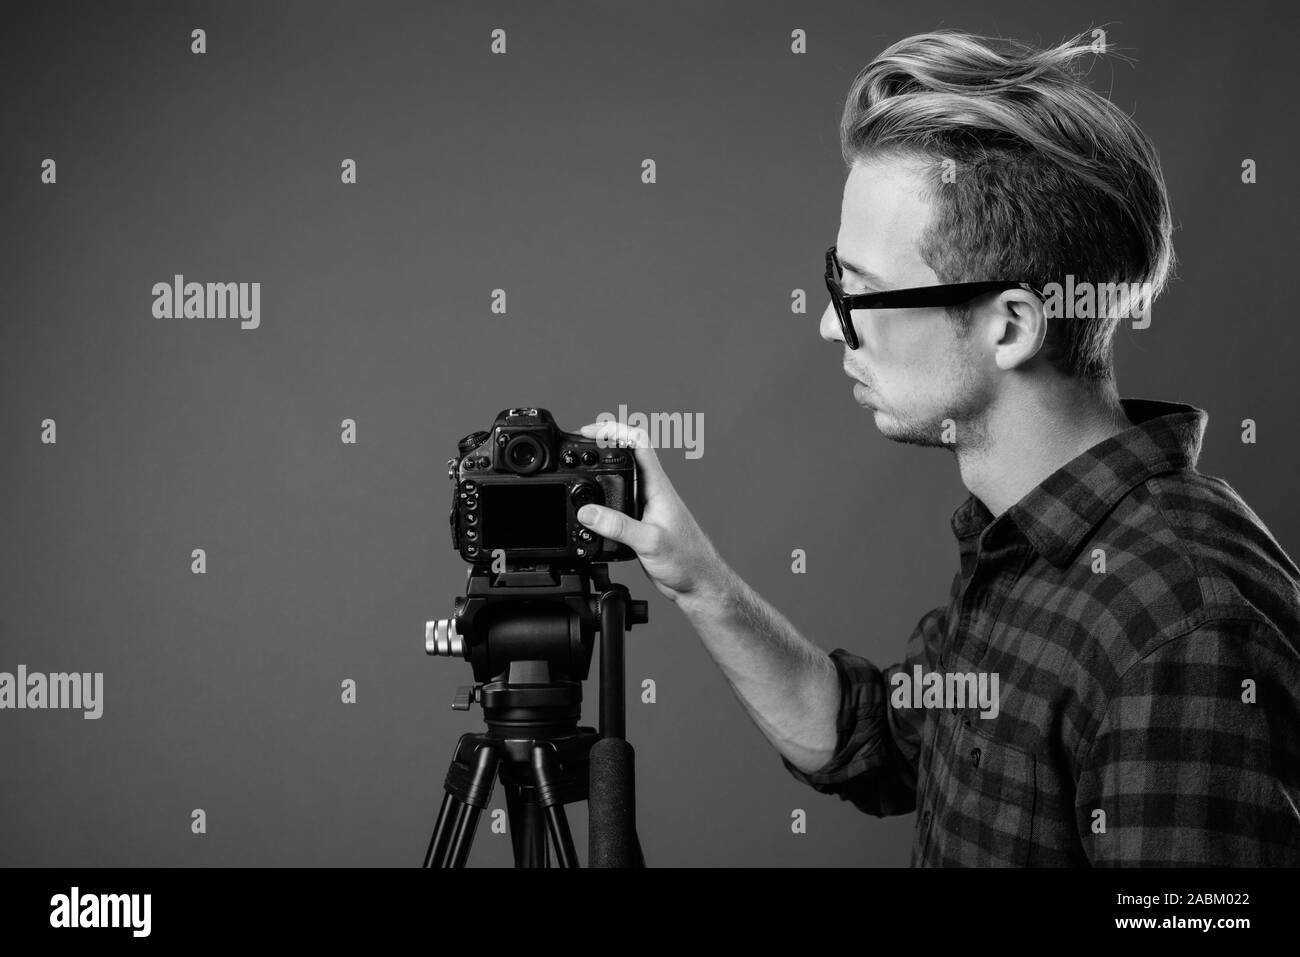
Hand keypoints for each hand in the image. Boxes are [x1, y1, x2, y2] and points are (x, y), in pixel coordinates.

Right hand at [576, 421, 732, 608]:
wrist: (698, 583)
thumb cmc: (688, 560)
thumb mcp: (649, 541)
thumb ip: (618, 526)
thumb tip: (588, 512)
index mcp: (658, 487)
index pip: (638, 444)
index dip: (614, 431)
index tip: (589, 432)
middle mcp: (652, 493)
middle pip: (625, 457)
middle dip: (601, 447)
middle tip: (578, 446)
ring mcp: (646, 508)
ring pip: (620, 481)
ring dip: (600, 474)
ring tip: (578, 471)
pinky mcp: (640, 525)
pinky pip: (617, 505)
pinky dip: (601, 502)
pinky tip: (590, 511)